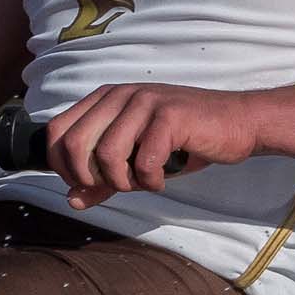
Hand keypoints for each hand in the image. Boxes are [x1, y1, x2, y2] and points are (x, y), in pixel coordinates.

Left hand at [44, 84, 253, 209]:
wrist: (237, 124)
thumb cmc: (183, 142)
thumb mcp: (135, 160)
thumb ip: (102, 179)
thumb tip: (72, 199)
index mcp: (105, 99)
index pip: (57, 131)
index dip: (62, 166)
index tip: (86, 184)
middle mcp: (120, 95)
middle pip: (73, 144)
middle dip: (90, 178)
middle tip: (118, 186)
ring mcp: (144, 101)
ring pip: (106, 154)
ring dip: (123, 182)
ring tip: (144, 182)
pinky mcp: (169, 115)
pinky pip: (144, 161)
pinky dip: (151, 181)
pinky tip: (163, 178)